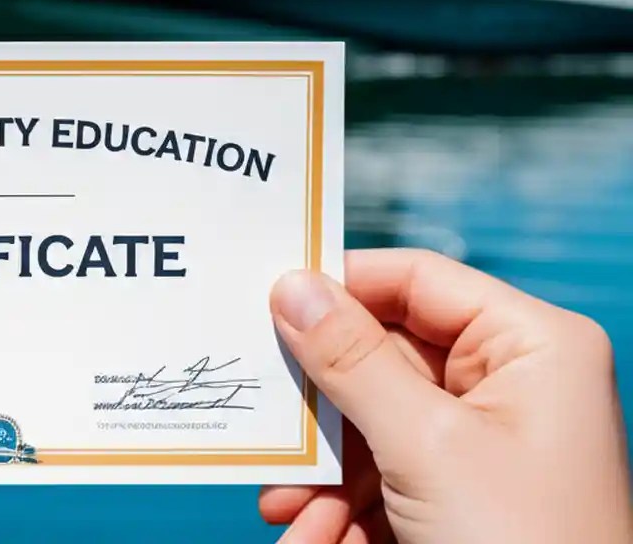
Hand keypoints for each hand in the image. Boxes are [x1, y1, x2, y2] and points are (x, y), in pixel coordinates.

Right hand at [260, 249, 632, 543]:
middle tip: (266, 425)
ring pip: (372, 421)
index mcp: (531, 345)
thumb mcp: (425, 446)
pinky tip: (318, 538)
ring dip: (323, 473)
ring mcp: (485, 439)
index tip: (267, 302)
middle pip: (383, 356)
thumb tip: (291, 286)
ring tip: (291, 514)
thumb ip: (352, 360)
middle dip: (322, 411)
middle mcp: (511, 381)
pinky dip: (344, 504)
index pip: (416, 279)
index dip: (341, 286)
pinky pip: (383, 471)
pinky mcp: (460, 488)